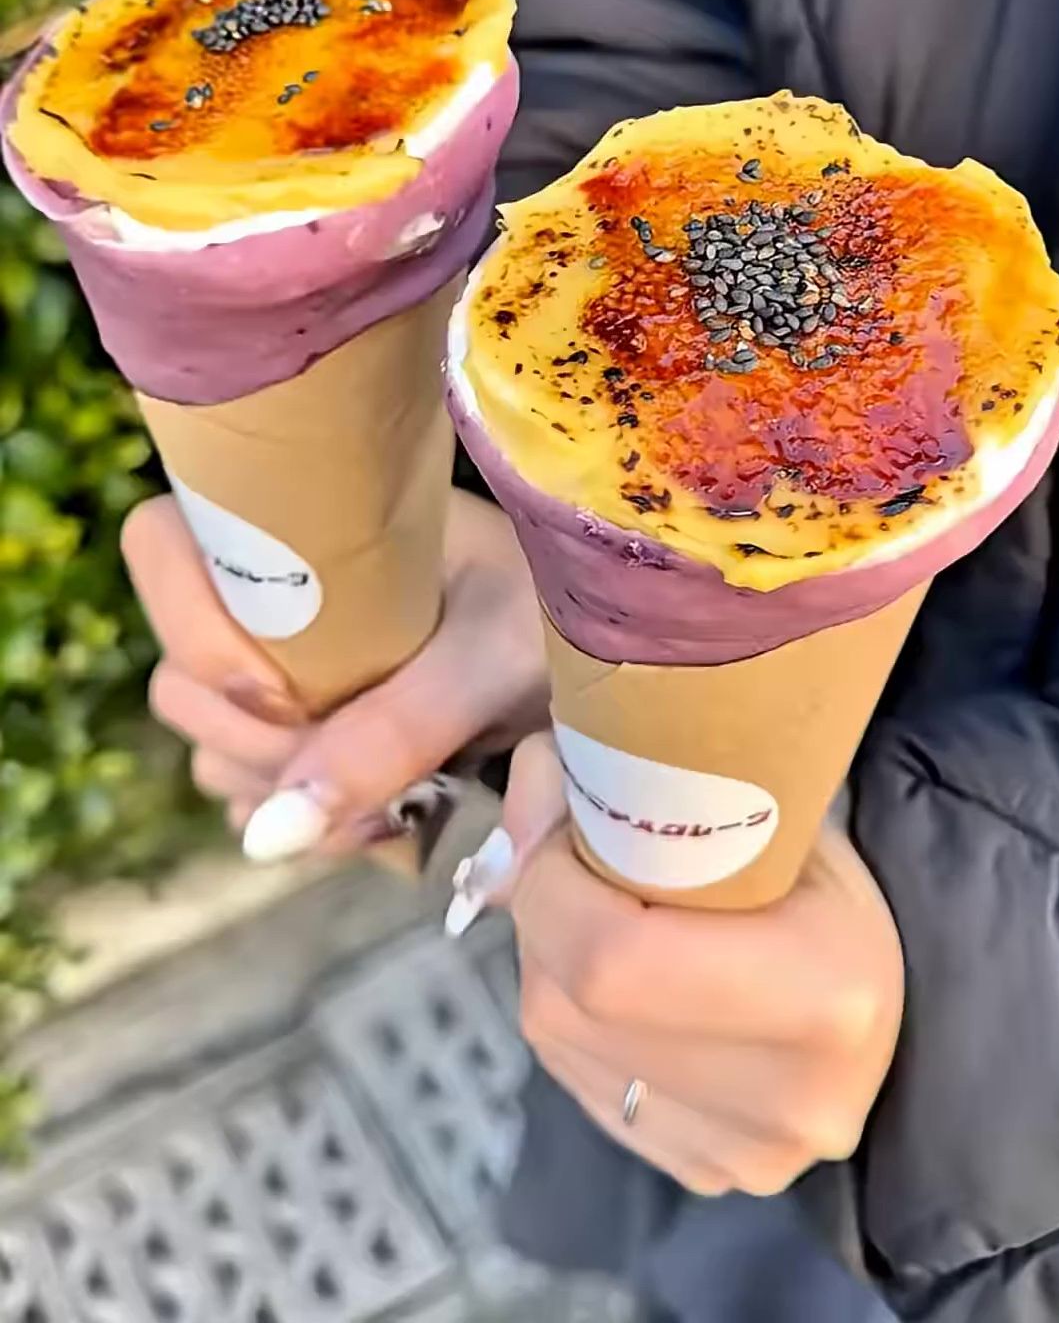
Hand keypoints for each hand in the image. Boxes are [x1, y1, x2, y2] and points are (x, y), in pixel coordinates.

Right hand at [122, 487, 548, 859]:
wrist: (606, 657)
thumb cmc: (550, 619)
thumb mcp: (487, 661)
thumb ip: (391, 732)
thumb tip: (272, 831)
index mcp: (303, 520)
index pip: (158, 543)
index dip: (195, 628)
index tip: (292, 688)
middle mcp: (272, 588)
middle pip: (181, 676)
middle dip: (258, 744)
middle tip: (363, 768)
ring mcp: (281, 663)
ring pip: (214, 747)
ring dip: (290, 795)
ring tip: (398, 801)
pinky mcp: (307, 730)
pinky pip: (257, 793)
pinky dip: (313, 822)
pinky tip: (393, 816)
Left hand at [484, 736, 903, 1196]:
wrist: (878, 994)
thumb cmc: (822, 883)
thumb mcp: (759, 810)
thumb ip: (639, 790)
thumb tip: (529, 785)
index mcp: (823, 992)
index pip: (611, 955)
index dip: (551, 879)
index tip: (560, 820)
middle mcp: (787, 1098)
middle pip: (570, 999)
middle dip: (541, 912)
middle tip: (566, 855)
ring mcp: (744, 1154)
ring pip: (558, 1040)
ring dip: (546, 960)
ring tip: (596, 909)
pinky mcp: (704, 1173)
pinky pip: (576, 1079)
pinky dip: (569, 1013)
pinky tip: (614, 977)